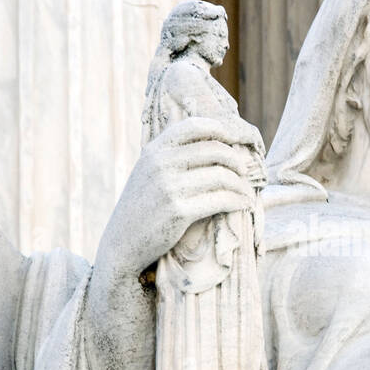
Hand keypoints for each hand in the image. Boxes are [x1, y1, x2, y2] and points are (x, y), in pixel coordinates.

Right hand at [105, 116, 263, 277]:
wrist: (122, 242)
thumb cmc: (141, 207)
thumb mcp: (146, 171)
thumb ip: (169, 155)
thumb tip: (207, 139)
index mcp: (154, 150)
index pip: (193, 126)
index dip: (220, 129)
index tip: (234, 139)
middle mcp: (161, 164)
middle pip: (214, 150)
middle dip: (236, 160)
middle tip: (245, 172)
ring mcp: (170, 187)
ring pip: (221, 176)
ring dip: (241, 184)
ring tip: (247, 192)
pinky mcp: (179, 211)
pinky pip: (220, 199)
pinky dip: (238, 201)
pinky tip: (243, 204)